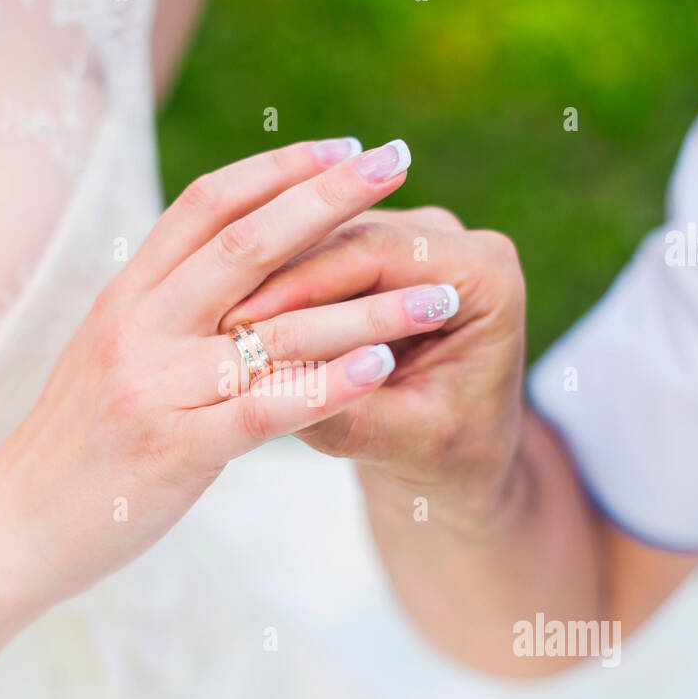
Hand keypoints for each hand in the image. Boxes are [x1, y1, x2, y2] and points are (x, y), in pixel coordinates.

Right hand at [0, 139, 466, 595]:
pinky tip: (383, 366)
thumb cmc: (74, 443)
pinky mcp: (173, 449)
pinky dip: (330, 383)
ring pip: (272, 326)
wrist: (11, 526)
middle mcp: (136, 324)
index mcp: (125, 294)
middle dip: (331, 197)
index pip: (207, 203)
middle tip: (397, 161)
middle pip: (246, 241)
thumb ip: (163, 309)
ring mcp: (152, 384)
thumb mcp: (110, 354)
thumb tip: (225, 266)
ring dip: (365, 303)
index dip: (280, 168)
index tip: (344, 147)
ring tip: (437, 290)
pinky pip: (265, 407)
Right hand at [220, 206, 526, 531]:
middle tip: (211, 318)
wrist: (461, 462)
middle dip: (277, 277)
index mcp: (487, 275)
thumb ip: (349, 416)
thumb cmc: (446, 458)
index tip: (242, 320)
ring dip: (267, 278)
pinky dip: (274, 287)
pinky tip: (227, 318)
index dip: (305, 283)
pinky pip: (317, 257)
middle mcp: (458, 241)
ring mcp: (418, 240)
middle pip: (348, 236)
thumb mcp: (404, 444)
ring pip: (324, 240)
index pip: (380, 254)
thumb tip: (270, 394)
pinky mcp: (383, 257)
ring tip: (210, 320)